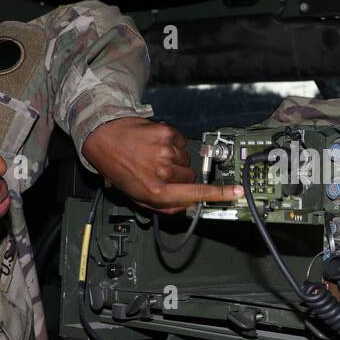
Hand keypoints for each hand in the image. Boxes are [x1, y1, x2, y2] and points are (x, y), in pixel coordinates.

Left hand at [84, 117, 242, 213]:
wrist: (103, 139)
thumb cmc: (118, 169)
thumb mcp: (137, 197)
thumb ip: (165, 205)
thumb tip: (189, 205)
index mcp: (156, 191)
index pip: (196, 194)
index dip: (219, 194)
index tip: (236, 192)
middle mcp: (163, 172)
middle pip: (191, 178)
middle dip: (182, 178)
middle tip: (162, 173)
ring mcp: (165, 151)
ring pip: (186, 160)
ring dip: (175, 160)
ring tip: (154, 158)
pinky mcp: (166, 133)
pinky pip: (181, 143)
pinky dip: (172, 145)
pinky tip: (156, 146)